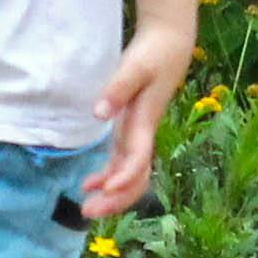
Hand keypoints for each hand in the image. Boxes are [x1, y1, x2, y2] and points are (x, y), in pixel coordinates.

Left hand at [76, 19, 193, 219]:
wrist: (171, 45)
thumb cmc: (154, 54)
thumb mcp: (135, 67)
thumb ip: (117, 90)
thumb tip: (99, 114)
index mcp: (145, 121)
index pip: (138, 157)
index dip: (124, 176)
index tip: (107, 189)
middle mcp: (143, 134)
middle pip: (135, 176)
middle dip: (115, 198)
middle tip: (87, 212)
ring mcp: (138, 134)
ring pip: (130, 175)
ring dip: (112, 195)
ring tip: (86, 208)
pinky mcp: (132, 130)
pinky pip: (123, 163)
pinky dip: (109, 178)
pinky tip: (90, 185)